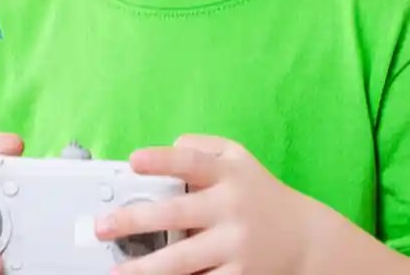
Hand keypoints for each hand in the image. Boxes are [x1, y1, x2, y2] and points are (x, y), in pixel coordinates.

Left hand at [95, 134, 338, 274]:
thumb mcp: (237, 157)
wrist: (306, 238)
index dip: (162, 160)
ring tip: (118, 271)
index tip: (134, 161)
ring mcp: (236, 245)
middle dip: (135, 221)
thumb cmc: (257, 192)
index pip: (191, 162)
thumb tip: (162, 147)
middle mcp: (231, 209)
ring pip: (185, 259)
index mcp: (227, 175)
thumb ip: (201, 146)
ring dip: (147, 268)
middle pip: (177, 214)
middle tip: (103, 226)